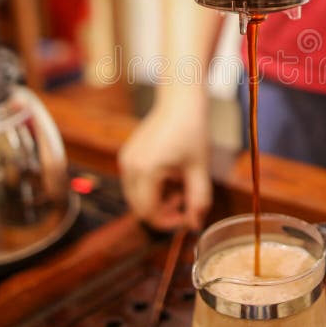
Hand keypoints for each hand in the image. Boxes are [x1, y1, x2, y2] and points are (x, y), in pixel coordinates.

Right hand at [119, 99, 211, 230]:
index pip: (149, 213)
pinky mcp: (127, 154)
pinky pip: (134, 182)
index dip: (168, 222)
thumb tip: (195, 225)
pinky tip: (169, 176)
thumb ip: (198, 200)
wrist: (180, 101)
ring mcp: (126, 160)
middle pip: (139, 207)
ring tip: (178, 188)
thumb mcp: (199, 168)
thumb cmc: (192, 130)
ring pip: (136, 196)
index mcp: (146, 171)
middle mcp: (130, 167)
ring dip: (155, 200)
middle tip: (183, 203)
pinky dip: (149, 188)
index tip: (186, 218)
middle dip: (161, 212)